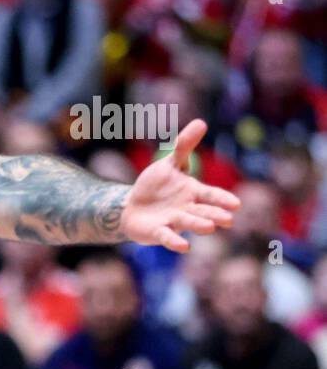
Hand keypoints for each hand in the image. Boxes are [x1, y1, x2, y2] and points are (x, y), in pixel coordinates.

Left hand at [120, 119, 240, 251]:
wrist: (132, 206)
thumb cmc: (156, 186)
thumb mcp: (170, 164)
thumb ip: (184, 146)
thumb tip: (201, 122)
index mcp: (193, 192)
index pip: (210, 195)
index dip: (222, 199)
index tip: (236, 204)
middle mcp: (187, 209)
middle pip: (203, 211)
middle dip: (214, 214)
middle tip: (228, 219)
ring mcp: (173, 221)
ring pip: (188, 223)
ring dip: (198, 225)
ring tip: (211, 228)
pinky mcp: (158, 231)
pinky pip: (167, 237)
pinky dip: (174, 241)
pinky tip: (184, 247)